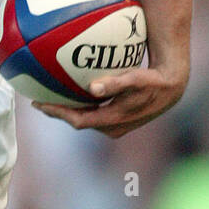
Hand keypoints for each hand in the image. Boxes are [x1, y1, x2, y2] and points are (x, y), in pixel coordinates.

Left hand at [32, 63, 187, 138]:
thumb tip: (92, 88)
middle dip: (57, 112)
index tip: (39, 103)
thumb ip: (114, 84)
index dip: (57, 113)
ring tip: (50, 98)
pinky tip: (71, 93)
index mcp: (111, 121)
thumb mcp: (135, 80)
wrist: (171, 89)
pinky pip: (92, 113)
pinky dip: (79, 105)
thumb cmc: (153, 82)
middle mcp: (111, 127)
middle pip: (77, 121)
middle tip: (38, 101)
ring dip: (67, 110)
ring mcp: (114, 125)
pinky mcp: (117, 119)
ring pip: (84, 118)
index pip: (76, 120)